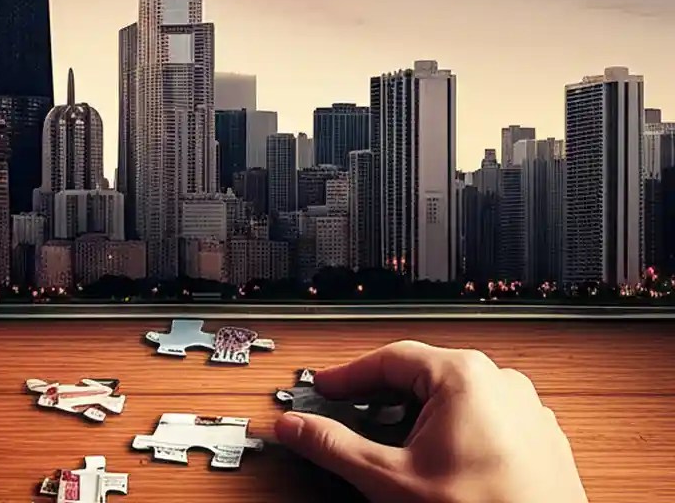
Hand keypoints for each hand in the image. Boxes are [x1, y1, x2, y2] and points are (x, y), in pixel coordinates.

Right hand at [275, 341, 588, 502]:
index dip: (349, 376)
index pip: (389, 358)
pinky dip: (453, 430)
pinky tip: (436, 461)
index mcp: (465, 376)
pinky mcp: (540, 438)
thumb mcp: (390, 480)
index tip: (325, 389)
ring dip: (418, 414)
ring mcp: (527, 409)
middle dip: (381, 395)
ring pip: (455, 396)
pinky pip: (485, 417)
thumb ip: (334, 447)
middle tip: (349, 414)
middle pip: (423, 374)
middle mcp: (502, 383)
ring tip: (393, 444)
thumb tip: (297, 427)